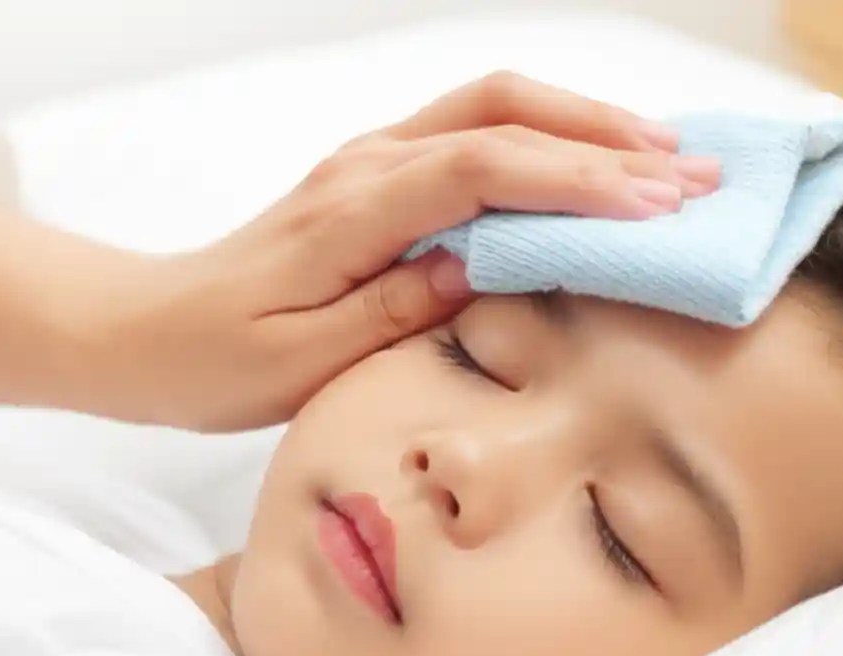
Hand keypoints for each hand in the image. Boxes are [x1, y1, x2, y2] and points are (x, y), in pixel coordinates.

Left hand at [92, 71, 721, 429]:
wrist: (147, 329)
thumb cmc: (216, 358)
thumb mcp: (304, 363)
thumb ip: (394, 310)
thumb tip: (479, 267)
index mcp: (352, 211)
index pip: (484, 170)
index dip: (576, 180)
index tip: (658, 206)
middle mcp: (365, 166)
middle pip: (502, 110)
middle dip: (605, 135)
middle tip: (695, 174)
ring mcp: (367, 162)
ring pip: (492, 107)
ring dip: (581, 123)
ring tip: (664, 158)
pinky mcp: (372, 176)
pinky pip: (472, 132)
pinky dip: (542, 137)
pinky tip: (586, 164)